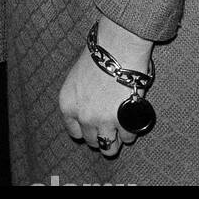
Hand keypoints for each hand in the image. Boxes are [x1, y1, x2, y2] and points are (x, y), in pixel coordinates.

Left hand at [59, 18, 154, 160]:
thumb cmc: (97, 58)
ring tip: (121, 131)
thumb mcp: (77, 79)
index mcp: (67, 104)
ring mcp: (102, 122)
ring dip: (115, 141)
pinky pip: (127, 138)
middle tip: (109, 128)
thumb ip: (80, 99)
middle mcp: (82, 116)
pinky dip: (131, 131)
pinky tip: (131, 119)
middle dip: (100, 136)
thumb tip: (89, 109)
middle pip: (92, 141)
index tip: (92, 128)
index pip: (74, 131)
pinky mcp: (122, 123)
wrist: (116, 50)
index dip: (84, 131)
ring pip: (109, 148)